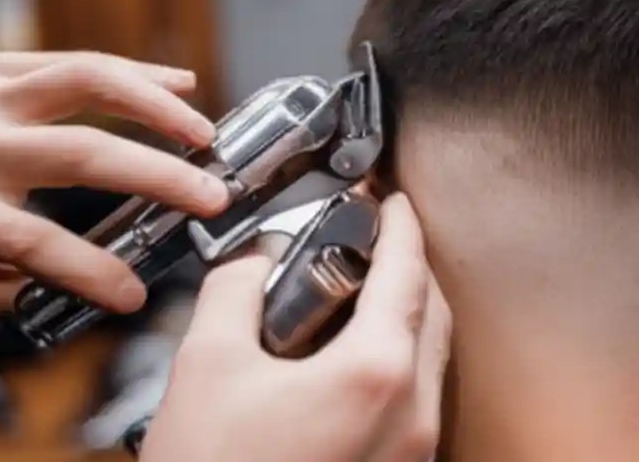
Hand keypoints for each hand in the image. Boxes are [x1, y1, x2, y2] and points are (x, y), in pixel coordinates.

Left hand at [0, 51, 229, 317]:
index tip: (133, 295)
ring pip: (88, 82)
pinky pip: (78, 61)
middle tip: (210, 199)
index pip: (33, 243)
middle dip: (158, 179)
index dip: (91, 273)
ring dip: (156, 105)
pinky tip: (181, 84)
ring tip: (203, 134)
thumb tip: (68, 295)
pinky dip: (136, 72)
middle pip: (81, 155)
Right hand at [141, 193, 451, 461]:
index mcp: (376, 375)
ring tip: (356, 293)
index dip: (398, 225)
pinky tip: (351, 358)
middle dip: (407, 266)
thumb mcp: (207, 364)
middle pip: (431, 312)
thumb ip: (236, 290)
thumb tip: (253, 259)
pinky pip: (417, 398)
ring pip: (429, 358)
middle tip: (372, 240)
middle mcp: (411, 414)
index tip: (392, 201)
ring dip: (405, 315)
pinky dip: (397, 361)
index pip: (405, 273)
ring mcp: (412, 452)